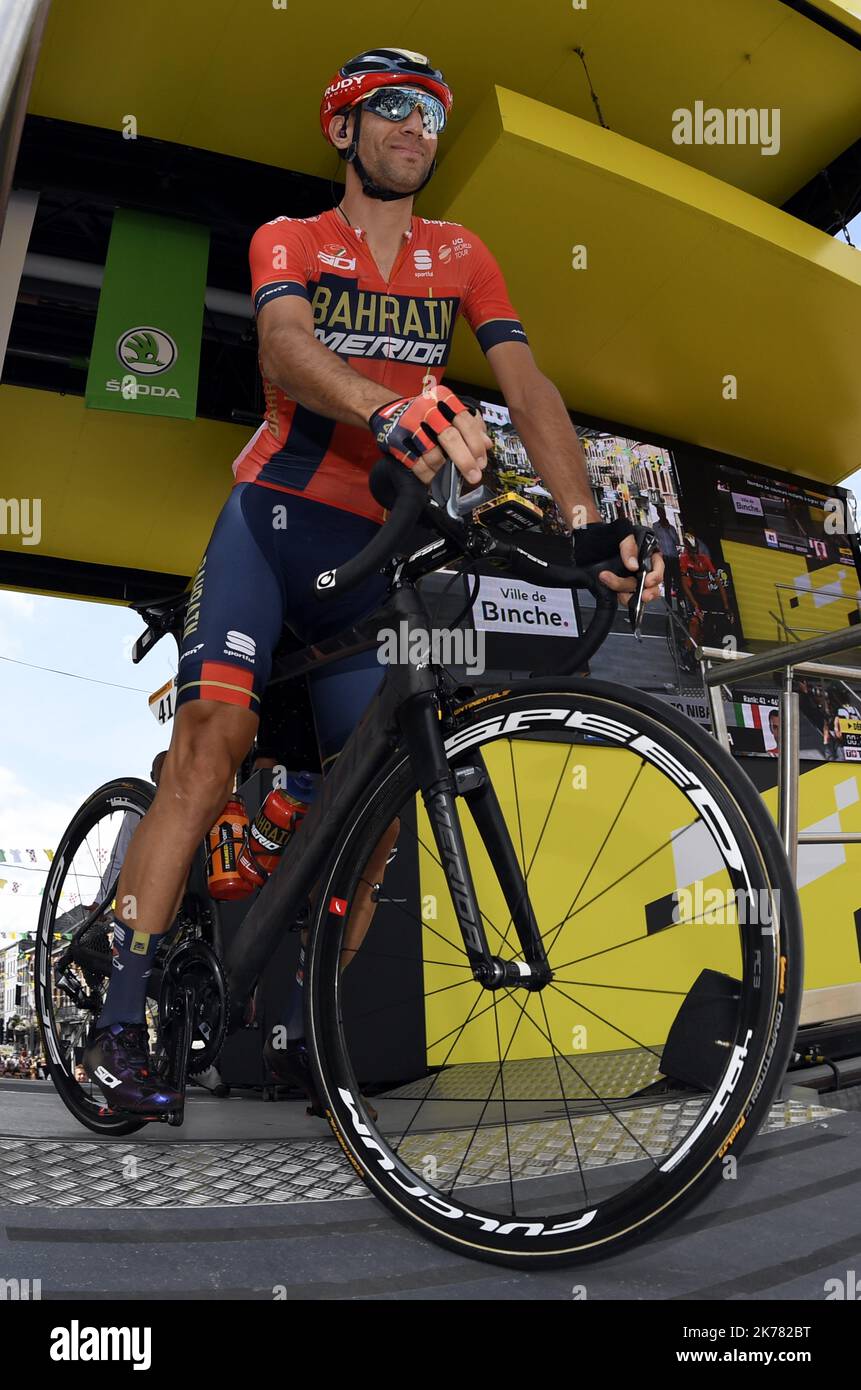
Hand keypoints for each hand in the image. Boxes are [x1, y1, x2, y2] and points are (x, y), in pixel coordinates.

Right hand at [369, 388, 491, 487]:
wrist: (389, 413)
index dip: (475, 444)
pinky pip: (417, 465)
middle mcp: (426, 410)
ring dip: (445, 471)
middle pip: (449, 438)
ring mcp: (410, 426)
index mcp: (442, 399)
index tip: (482, 461)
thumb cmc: (427, 414)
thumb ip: (470, 426)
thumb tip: (487, 445)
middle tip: (474, 476)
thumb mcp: (449, 412)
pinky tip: (436, 479)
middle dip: (464, 460)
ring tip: (451, 477)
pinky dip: (429, 476)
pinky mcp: (397, 442)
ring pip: (433, 455)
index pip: (464, 421)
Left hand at [599, 535, 664, 606]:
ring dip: (627, 594)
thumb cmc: (611, 536)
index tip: (648, 581)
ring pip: (637, 594)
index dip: (655, 576)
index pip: (658, 567)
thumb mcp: (623, 535)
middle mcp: (642, 570)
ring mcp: (632, 580)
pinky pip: (625, 597)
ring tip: (610, 581)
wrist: (594, 542)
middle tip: (641, 595)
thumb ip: (629, 547)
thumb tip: (633, 565)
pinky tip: (611, 588)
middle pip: (650, 586)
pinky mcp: (621, 588)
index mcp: (648, 556)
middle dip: (646, 592)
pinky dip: (620, 596)